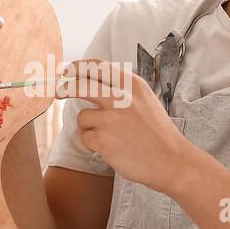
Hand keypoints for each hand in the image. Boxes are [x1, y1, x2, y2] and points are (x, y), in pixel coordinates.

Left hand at [58, 58, 197, 193]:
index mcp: (132, 85)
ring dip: (89, 127)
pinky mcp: (104, 140)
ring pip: (82, 117)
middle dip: (65, 87)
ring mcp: (111, 119)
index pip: (97, 66)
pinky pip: (85, 137)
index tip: (66, 70)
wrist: (172, 161)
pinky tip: (112, 148)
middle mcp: (121, 98)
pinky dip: (93, 144)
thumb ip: (122, 90)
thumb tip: (91, 81)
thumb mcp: (145, 101)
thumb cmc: (157, 134)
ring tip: (111, 137)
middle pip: (81, 84)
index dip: (78, 67)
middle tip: (57, 91)